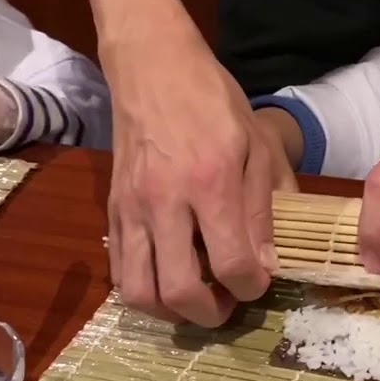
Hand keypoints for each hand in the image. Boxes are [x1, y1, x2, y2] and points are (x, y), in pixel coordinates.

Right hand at [103, 17, 291, 327]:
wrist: (153, 66)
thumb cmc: (213, 101)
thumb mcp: (258, 145)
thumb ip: (265, 207)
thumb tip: (267, 263)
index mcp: (210, 182)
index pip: (232, 264)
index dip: (252, 287)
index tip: (260, 281)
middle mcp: (164, 202)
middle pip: (179, 292)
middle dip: (210, 314)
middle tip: (228, 303)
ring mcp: (131, 208)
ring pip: (138, 292)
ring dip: (171, 312)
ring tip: (197, 298)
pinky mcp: (112, 209)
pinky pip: (119, 270)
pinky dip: (144, 289)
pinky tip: (168, 277)